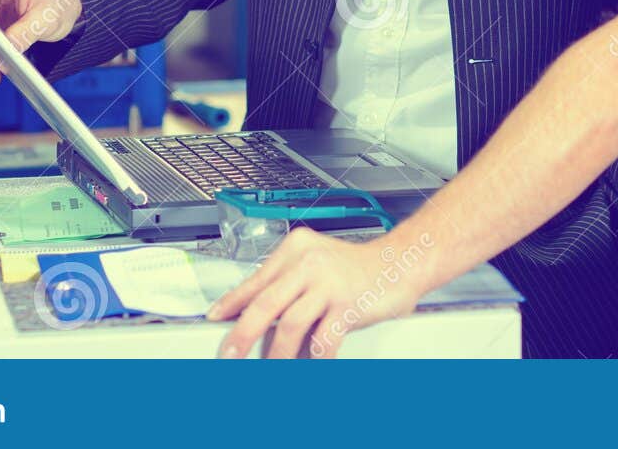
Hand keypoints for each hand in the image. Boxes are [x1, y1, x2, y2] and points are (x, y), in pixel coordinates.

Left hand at [207, 228, 424, 358]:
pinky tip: (313, 364)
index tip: (216, 319)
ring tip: (273, 368)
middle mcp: (309, 263)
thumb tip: (255, 317)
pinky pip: (323, 340)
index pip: (256, 280)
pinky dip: (315, 358)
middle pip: (265, 303)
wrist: (401, 262)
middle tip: (230, 354)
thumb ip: (287, 285)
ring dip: (277, 354)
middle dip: (243, 335)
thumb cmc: (356, 268)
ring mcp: (330, 284)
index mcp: (296, 249)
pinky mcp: (349, 305)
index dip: (232, 303)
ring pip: (290, 325)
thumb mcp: (315, 264)